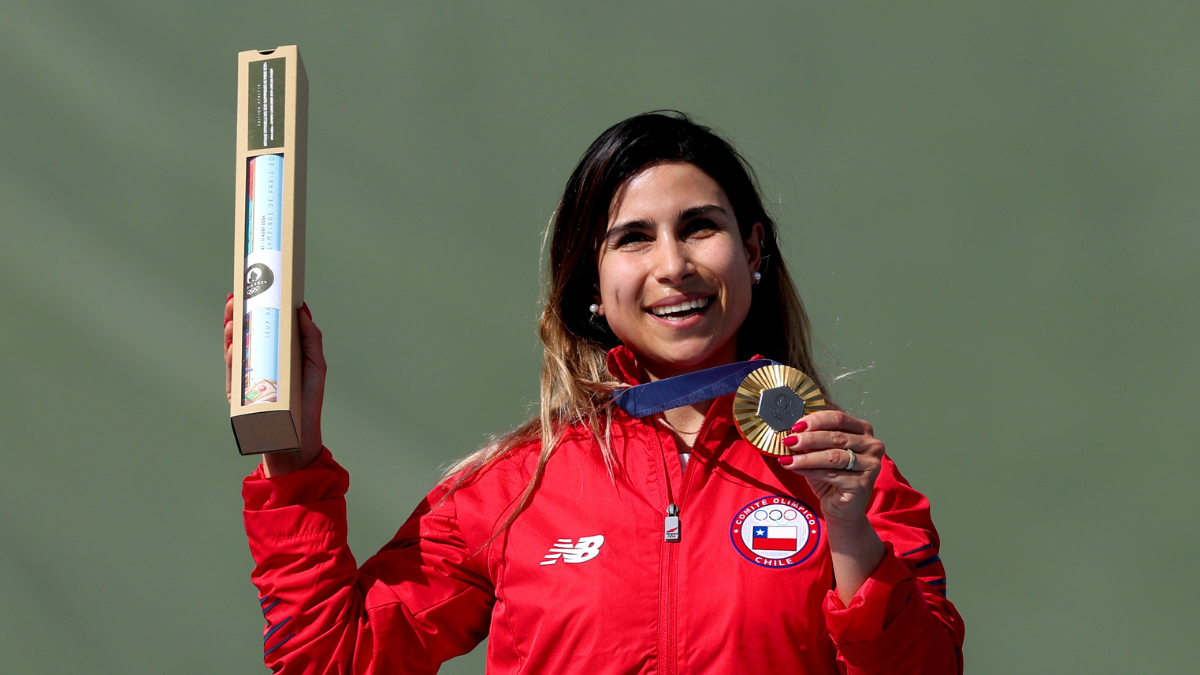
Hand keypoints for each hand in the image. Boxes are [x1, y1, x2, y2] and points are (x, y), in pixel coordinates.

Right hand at [224, 295, 325, 475]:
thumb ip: (311, 338)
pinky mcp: (240, 396)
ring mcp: (246, 379)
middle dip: (235, 315)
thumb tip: (302, 308)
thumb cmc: (308, 401)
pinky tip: (234, 345)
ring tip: (234, 318)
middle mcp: (256, 364)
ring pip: (233, 351)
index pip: (259, 326)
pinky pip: (231, 374)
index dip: (252, 308)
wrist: (299, 439)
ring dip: (231, 333)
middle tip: (235, 299)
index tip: (249, 289)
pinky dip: (232, 359)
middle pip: (241, 335)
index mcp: (273, 354)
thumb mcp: (315, 365)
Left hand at [777, 410, 883, 522]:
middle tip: (788, 441)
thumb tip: (793, 432)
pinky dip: (810, 471)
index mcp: (863, 431)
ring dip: (806, 457)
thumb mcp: (821, 454)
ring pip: (833, 456)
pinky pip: (831, 474)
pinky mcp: (863, 484)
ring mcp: (870, 465)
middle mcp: (872, 445)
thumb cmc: (832, 478)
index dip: (815, 420)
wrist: (842, 509)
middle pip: (836, 436)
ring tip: (787, 459)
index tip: (795, 426)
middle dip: (808, 439)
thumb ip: (812, 442)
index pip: (839, 418)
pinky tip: (795, 469)